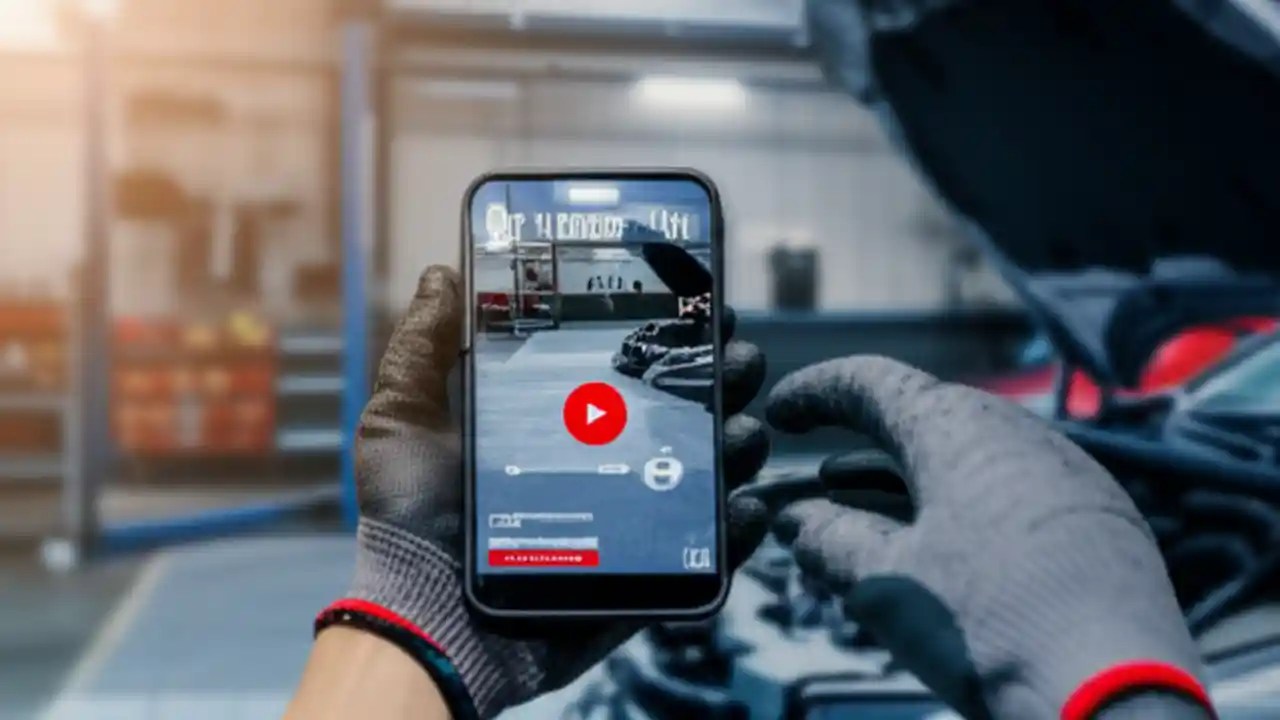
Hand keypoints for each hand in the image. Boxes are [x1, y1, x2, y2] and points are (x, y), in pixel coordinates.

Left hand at [344, 266, 770, 717]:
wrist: (424, 614)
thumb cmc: (411, 516)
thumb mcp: (404, 416)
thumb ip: (423, 345)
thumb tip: (444, 272)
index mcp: (556, 421)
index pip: (626, 364)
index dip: (668, 330)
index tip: (699, 298)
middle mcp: (600, 462)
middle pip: (680, 410)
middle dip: (719, 376)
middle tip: (736, 355)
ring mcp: (629, 520)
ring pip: (703, 474)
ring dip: (737, 444)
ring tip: (744, 427)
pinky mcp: (643, 576)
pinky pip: (703, 552)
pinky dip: (736, 530)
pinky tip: (748, 503)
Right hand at [766, 356, 1209, 718]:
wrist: (1112, 695)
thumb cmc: (989, 628)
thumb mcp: (882, 582)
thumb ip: (828, 540)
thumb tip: (796, 521)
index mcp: (959, 430)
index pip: (872, 382)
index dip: (816, 391)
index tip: (781, 411)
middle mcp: (1020, 435)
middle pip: (924, 419)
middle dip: (863, 444)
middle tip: (819, 475)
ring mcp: (1069, 477)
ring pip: (969, 461)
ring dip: (908, 484)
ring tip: (861, 513)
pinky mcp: (1099, 524)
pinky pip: (1011, 494)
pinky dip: (959, 510)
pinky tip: (939, 552)